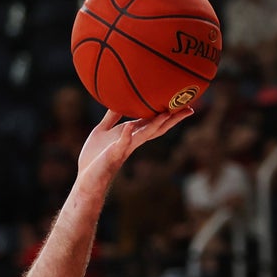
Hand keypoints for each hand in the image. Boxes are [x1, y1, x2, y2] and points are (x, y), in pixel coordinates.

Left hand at [76, 108, 192, 198]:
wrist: (87, 177)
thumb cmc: (95, 155)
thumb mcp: (103, 130)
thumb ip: (112, 117)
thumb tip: (118, 100)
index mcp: (131, 134)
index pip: (153, 121)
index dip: (168, 112)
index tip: (183, 102)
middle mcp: (132, 141)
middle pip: (157, 128)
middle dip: (173, 119)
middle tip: (189, 108)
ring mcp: (124, 148)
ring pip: (144, 136)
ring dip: (155, 125)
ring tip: (166, 113)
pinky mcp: (113, 155)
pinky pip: (121, 144)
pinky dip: (126, 136)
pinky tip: (129, 127)